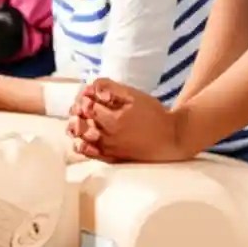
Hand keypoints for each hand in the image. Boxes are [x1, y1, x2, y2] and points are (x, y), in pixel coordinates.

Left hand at [67, 79, 191, 162]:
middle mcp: (108, 137)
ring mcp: (108, 150)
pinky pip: (89, 153)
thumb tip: (92, 87)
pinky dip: (81, 144)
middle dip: (77, 111)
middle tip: (84, 105)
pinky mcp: (111, 158)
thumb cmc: (154, 114)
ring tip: (81, 118)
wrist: (171, 138)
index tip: (90, 94)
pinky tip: (82, 136)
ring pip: (80, 138)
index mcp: (114, 120)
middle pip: (79, 122)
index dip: (85, 97)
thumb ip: (111, 87)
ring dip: (76, 126)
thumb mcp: (134, 95)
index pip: (86, 106)